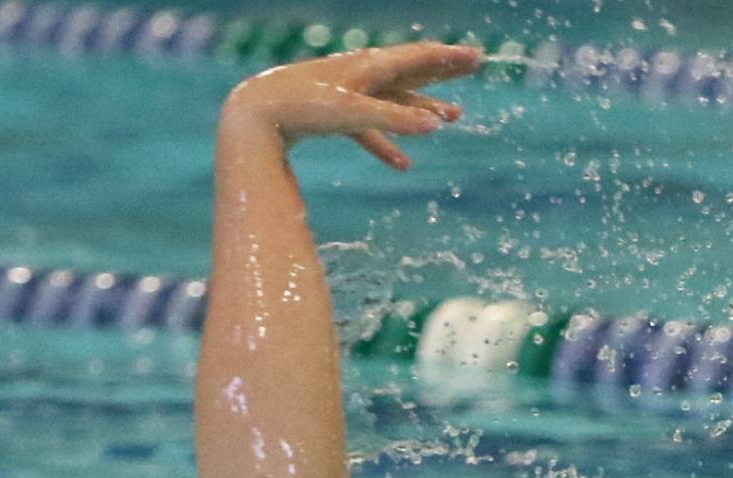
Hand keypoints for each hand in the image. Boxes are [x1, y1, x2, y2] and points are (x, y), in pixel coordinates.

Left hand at [222, 42, 483, 169]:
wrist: (254, 115)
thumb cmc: (301, 108)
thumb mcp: (352, 114)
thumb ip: (394, 121)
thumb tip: (436, 125)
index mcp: (369, 67)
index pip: (417, 58)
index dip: (449, 58)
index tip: (477, 56)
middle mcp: (361, 75)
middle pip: (411, 71)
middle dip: (442, 71)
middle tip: (474, 65)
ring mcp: (347, 94)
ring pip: (394, 100)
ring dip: (422, 109)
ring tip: (452, 117)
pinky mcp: (333, 116)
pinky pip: (368, 130)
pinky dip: (386, 145)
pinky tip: (403, 165)